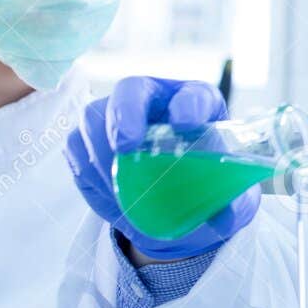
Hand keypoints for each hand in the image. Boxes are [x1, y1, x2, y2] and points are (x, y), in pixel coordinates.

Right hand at [65, 77, 260, 261]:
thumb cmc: (203, 191)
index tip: (186, 122)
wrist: (170, 207)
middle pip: (132, 91)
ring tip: (120, 189)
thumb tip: (225, 217)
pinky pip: (76, 147)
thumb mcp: (228, 200)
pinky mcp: (88, 138)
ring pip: (94, 117)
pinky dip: (89, 172)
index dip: (189, 105)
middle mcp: (154, 101)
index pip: (195, 96)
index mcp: (197, 106)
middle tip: (126, 145)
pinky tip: (109, 194)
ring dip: (102, 153)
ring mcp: (116, 115)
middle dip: (125, 113)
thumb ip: (231, 205)